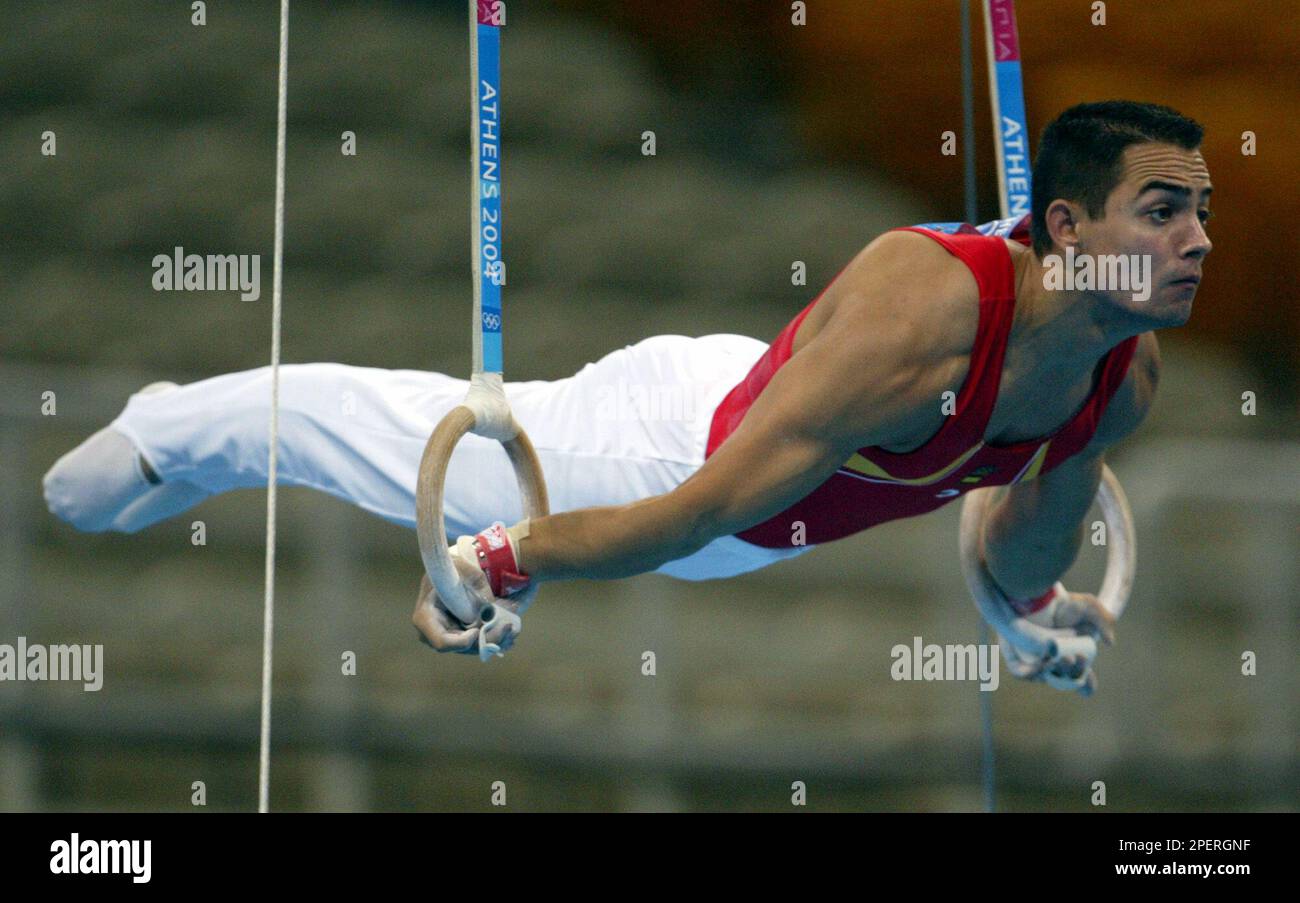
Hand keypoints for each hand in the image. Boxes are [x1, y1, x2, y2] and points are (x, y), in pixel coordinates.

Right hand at [411, 540, 530, 657]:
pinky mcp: (460, 636)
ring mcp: (448, 637)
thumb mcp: (466, 574)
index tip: (478, 631)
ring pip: (473, 648)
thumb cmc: (454, 569)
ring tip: (512, 628)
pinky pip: (478, 643)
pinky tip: (510, 632)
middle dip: (488, 640)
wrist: (453, 570)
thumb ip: (477, 593)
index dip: (461, 642)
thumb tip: (490, 614)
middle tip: (508, 628)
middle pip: (462, 648)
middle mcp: (433, 633)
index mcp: (426, 616)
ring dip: (496, 640)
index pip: (441, 641)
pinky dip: (495, 638)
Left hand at [998, 584, 1116, 695]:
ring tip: (1064, 658)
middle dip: (1074, 672)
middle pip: (1066, 679)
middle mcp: (1056, 663)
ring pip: (1046, 677)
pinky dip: (1032, 672)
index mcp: (1074, 658)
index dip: (1087, 685)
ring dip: (1057, 673)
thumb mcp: (1089, 606)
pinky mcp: (1016, 658)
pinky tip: (1043, 663)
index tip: (1089, 682)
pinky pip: (1021, 673)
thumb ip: (1104, 620)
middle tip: (1077, 657)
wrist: (1035, 595)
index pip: (1083, 682)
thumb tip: (1109, 642)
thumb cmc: (1064, 602)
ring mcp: (1036, 662)